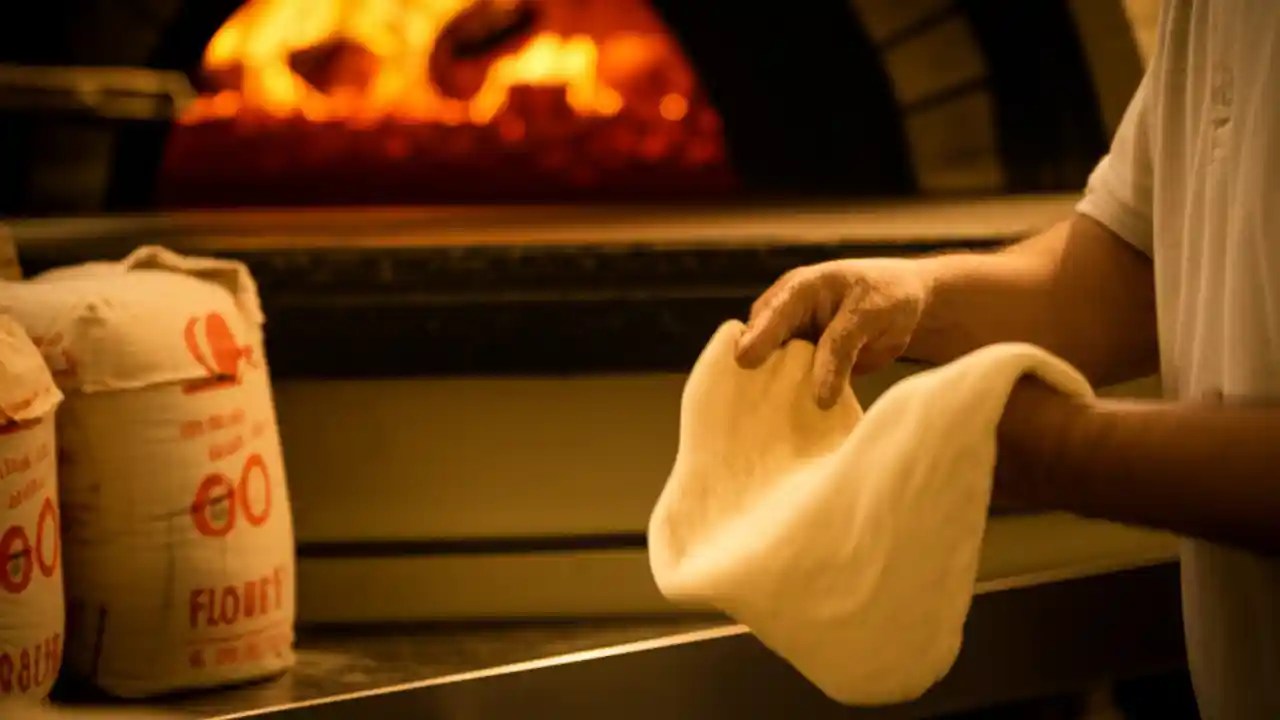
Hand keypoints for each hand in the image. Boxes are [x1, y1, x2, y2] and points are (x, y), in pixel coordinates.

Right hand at [735, 258, 931, 408]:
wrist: (906, 305)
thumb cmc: (886, 298)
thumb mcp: (868, 315)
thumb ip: (841, 348)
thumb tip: (820, 398)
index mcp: (797, 290)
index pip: (771, 316)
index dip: (757, 339)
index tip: (744, 364)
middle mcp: (783, 314)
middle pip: (756, 345)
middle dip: (754, 371)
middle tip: (749, 403)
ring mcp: (788, 340)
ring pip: (768, 368)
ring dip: (770, 390)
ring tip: (765, 420)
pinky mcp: (798, 363)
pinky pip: (787, 383)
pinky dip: (788, 399)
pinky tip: (788, 421)